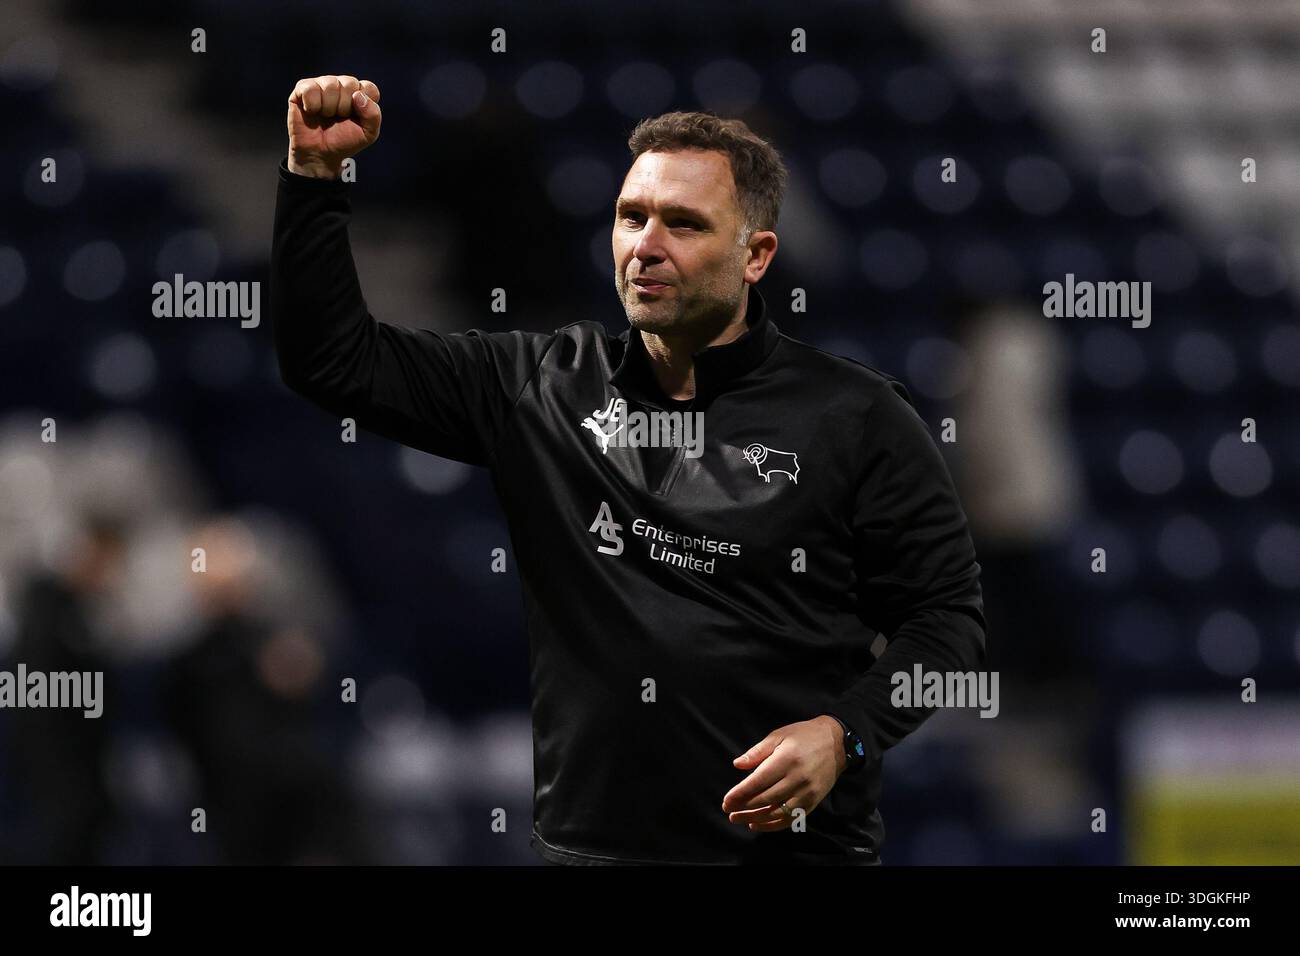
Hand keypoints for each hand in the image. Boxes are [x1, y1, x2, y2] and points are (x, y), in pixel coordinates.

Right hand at [285, 75, 381, 178]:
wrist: (319, 154)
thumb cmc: (343, 142)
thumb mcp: (368, 134)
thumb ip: (373, 115)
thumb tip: (358, 95)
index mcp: (358, 94)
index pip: (369, 88)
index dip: (364, 106)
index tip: (355, 119)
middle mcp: (340, 85)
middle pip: (350, 83)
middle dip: (345, 107)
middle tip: (338, 119)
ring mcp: (321, 85)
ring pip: (330, 84)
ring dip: (329, 108)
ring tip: (325, 117)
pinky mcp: (302, 88)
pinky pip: (310, 88)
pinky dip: (312, 105)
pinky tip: (311, 112)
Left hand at [721, 715, 845, 831]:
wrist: (836, 743)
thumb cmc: (803, 736)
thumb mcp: (778, 736)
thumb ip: (757, 752)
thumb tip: (737, 765)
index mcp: (786, 760)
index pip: (758, 782)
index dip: (740, 794)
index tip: (726, 801)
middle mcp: (797, 779)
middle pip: (765, 799)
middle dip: (743, 807)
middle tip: (728, 810)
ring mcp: (807, 793)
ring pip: (777, 813)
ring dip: (755, 818)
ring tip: (739, 818)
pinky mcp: (813, 802)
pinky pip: (791, 819)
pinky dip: (773, 825)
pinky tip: (758, 824)